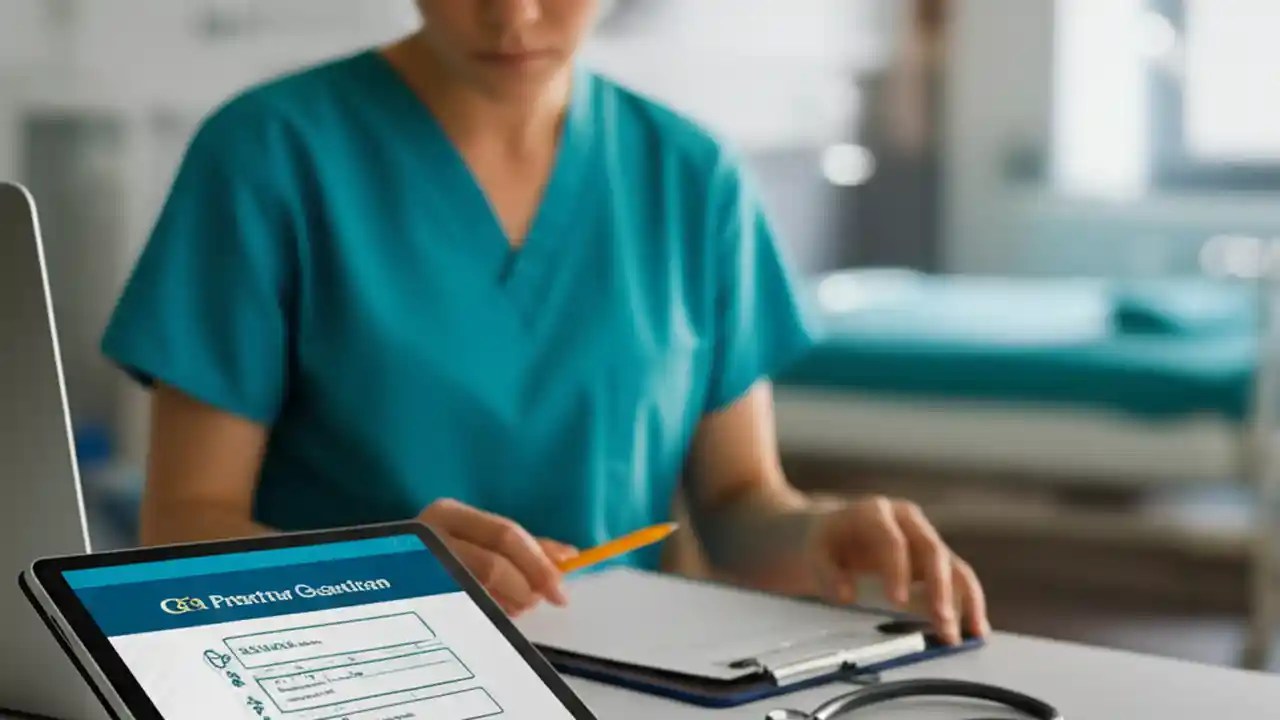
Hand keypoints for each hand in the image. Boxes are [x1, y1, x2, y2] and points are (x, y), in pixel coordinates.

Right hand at [419, 499, 575, 616]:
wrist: (379, 567)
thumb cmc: (439, 552)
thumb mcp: (478, 540)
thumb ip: (523, 546)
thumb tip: (568, 557)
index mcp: (449, 514)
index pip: (504, 534)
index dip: (538, 560)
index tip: (560, 587)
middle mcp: (430, 535)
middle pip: (492, 563)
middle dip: (527, 585)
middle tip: (542, 602)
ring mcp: (419, 567)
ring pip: (476, 588)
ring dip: (509, 602)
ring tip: (518, 607)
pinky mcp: (412, 598)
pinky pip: (460, 607)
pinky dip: (488, 612)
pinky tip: (494, 614)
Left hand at [806, 496, 989, 645]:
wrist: (832, 531)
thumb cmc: (825, 541)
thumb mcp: (814, 552)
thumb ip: (827, 573)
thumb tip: (847, 594)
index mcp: (876, 512)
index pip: (892, 540)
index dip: (897, 570)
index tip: (897, 602)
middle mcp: (908, 521)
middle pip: (932, 551)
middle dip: (939, 587)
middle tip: (942, 621)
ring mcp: (924, 539)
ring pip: (953, 566)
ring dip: (965, 600)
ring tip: (973, 633)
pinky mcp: (933, 561)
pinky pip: (956, 580)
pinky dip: (967, 604)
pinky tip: (975, 630)